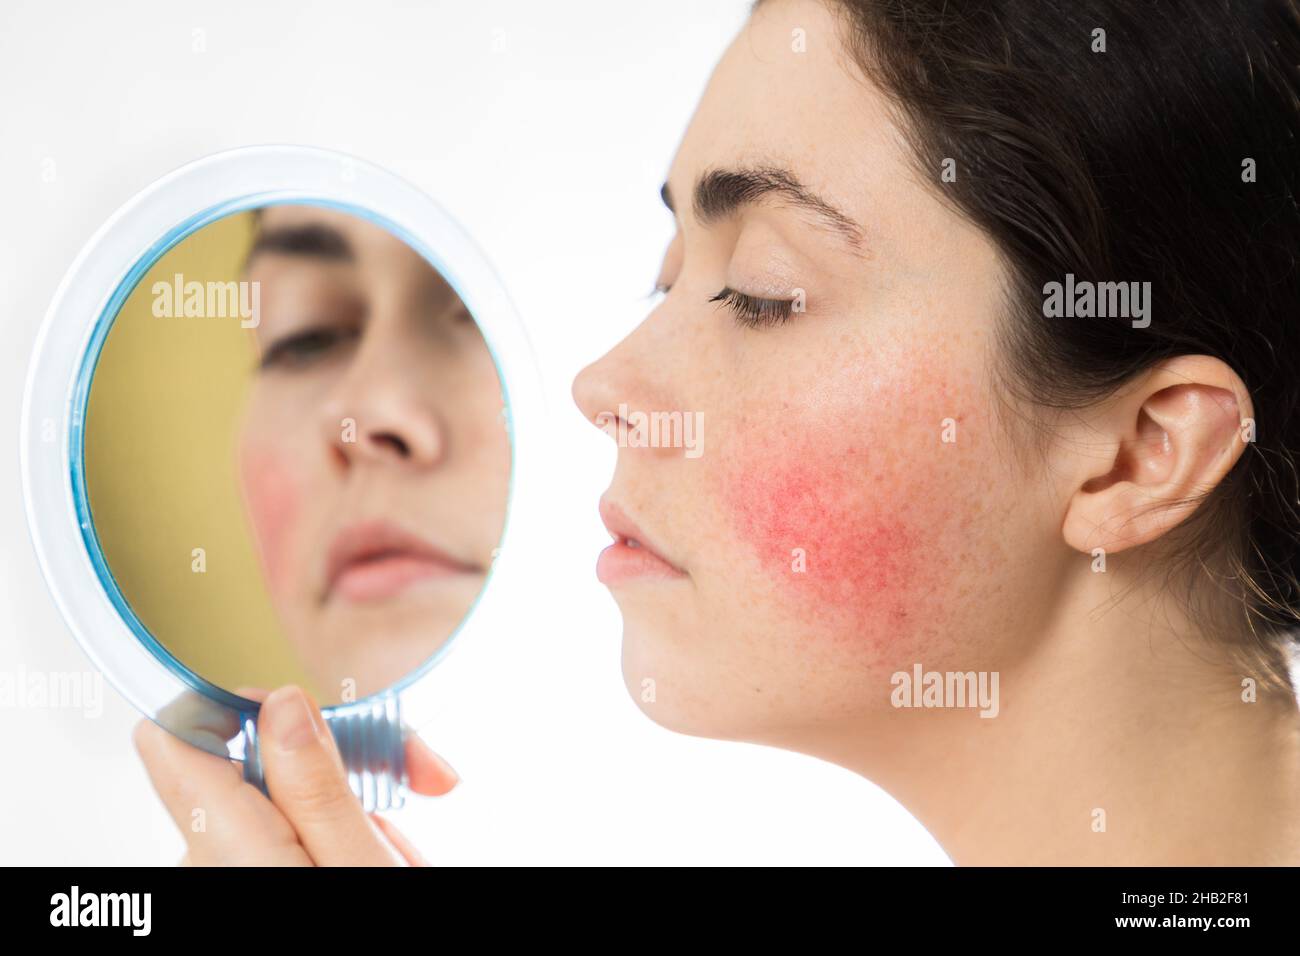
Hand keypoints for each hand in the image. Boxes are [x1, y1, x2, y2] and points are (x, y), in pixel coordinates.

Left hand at [133, 685, 457, 865]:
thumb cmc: (387, 952)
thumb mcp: (364, 870)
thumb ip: (316, 786)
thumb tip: (280, 707)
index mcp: (225, 851)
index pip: (174, 735)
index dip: (237, 706)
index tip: (306, 713)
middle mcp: (207, 863)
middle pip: (247, 759)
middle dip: (335, 754)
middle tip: (410, 774)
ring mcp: (228, 878)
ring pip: (279, 791)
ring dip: (350, 795)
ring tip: (407, 826)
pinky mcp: (251, 882)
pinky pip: (286, 828)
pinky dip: (339, 826)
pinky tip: (380, 851)